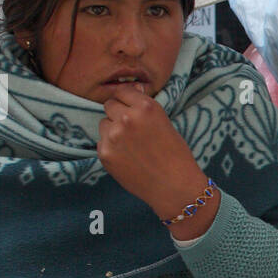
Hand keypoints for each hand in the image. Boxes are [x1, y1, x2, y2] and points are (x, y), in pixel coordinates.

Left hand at [98, 85, 219, 230]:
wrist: (174, 187)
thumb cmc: (176, 155)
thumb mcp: (165, 122)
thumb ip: (144, 108)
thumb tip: (130, 91)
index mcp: (146, 107)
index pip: (122, 91)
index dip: (126, 100)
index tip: (130, 108)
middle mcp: (127, 118)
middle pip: (109, 105)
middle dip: (118, 114)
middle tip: (131, 130)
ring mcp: (113, 136)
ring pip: (103, 124)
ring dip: (112, 130)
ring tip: (131, 146)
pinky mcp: (105, 153)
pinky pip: (101, 142)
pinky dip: (111, 148)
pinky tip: (127, 158)